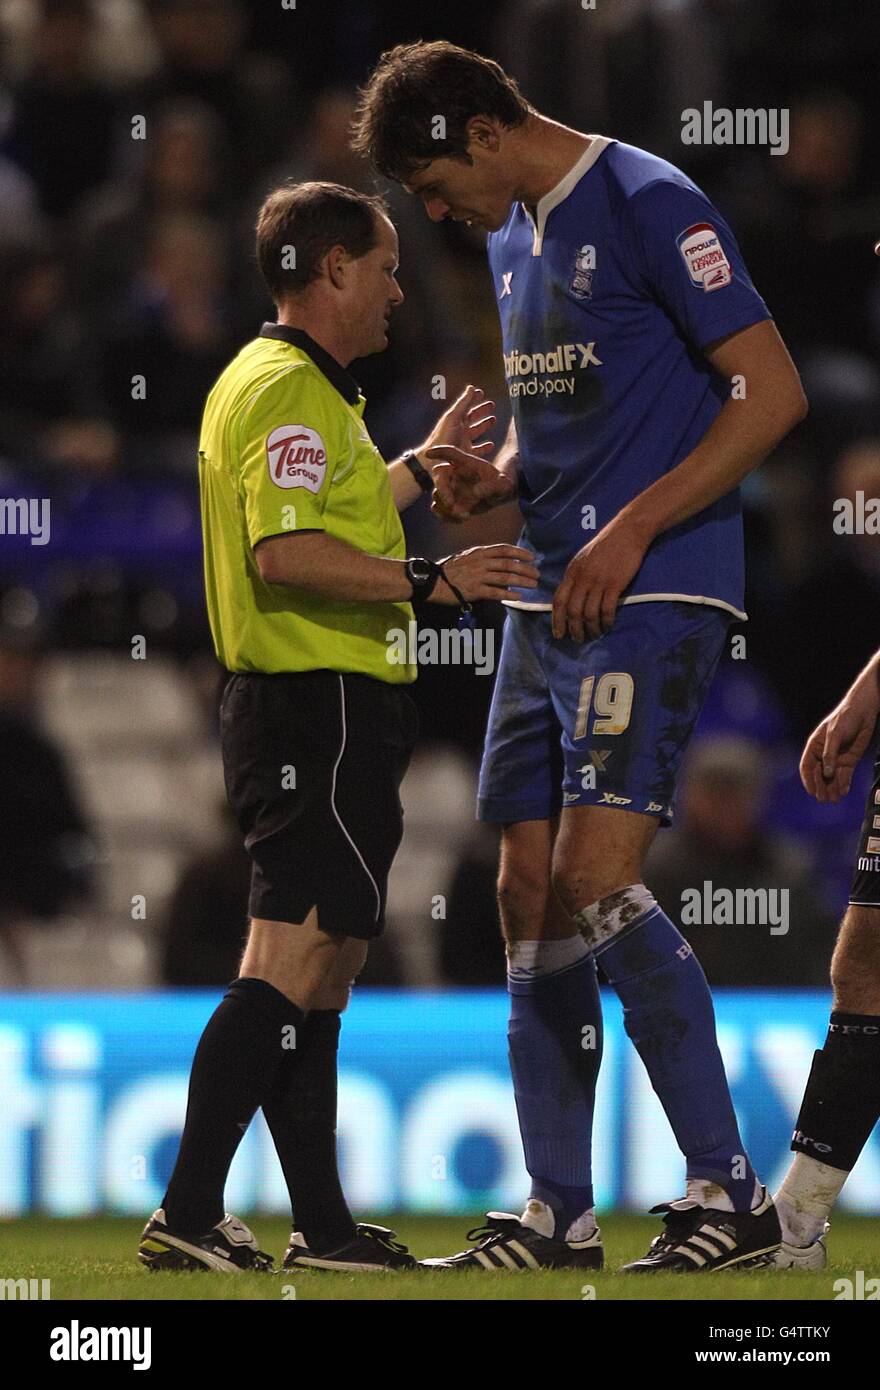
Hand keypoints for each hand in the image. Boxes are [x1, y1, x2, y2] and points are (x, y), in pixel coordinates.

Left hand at [418, 383, 496, 460]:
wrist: (436, 460)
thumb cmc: (444, 437)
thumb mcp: (454, 417)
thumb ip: (463, 403)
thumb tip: (472, 387)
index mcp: (456, 420)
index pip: (466, 406)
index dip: (473, 399)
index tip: (481, 392)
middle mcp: (460, 430)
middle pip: (472, 417)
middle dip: (482, 411)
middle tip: (492, 405)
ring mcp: (463, 442)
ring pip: (477, 431)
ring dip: (484, 425)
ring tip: (493, 419)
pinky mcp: (467, 455)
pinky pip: (478, 449)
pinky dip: (485, 447)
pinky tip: (491, 444)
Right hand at [427, 443, 514, 520]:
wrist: (503, 493)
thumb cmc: (504, 483)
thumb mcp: (502, 485)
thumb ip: (491, 488)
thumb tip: (475, 493)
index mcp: (466, 464)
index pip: (450, 453)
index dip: (438, 451)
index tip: (427, 453)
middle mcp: (456, 475)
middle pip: (440, 477)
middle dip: (442, 491)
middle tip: (451, 504)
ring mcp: (453, 489)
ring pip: (438, 495)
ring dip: (445, 507)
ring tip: (462, 515)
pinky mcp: (454, 502)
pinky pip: (442, 509)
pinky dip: (447, 516)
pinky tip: (461, 519)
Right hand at [430, 544, 539, 604]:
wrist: (433, 581)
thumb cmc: (450, 569)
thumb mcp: (467, 556)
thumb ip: (483, 558)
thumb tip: (501, 562)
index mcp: (479, 552)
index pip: (504, 549)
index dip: (519, 552)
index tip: (531, 557)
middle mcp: (481, 563)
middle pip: (508, 564)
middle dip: (525, 569)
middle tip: (537, 574)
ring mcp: (478, 577)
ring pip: (505, 578)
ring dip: (521, 581)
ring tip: (533, 585)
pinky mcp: (474, 591)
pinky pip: (495, 592)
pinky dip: (508, 594)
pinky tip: (518, 597)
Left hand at [552, 517, 649, 640]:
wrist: (626, 533)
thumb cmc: (605, 546)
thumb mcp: (582, 559)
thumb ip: (575, 578)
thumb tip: (570, 598)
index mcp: (572, 572)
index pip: (559, 600)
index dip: (557, 620)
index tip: (558, 634)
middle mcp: (582, 579)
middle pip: (573, 611)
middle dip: (574, 630)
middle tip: (578, 640)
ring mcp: (598, 582)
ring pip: (589, 614)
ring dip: (591, 629)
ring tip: (594, 635)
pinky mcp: (615, 585)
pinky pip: (607, 610)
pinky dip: (606, 622)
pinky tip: (608, 626)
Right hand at [800, 684, 878, 801]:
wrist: (863, 711)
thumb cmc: (844, 718)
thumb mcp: (834, 735)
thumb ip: (830, 754)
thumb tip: (826, 774)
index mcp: (814, 746)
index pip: (807, 766)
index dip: (808, 780)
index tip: (812, 792)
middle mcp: (824, 755)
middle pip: (819, 775)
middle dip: (821, 787)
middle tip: (824, 799)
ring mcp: (836, 759)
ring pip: (832, 778)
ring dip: (832, 789)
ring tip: (834, 800)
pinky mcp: (849, 761)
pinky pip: (845, 775)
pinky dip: (843, 784)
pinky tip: (843, 792)